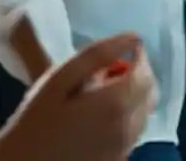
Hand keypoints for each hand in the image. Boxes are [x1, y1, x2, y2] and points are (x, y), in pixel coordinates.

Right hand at [0, 33, 156, 160]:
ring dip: (131, 98)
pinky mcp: (118, 160)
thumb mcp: (60, 78)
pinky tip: (94, 119)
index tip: (116, 54)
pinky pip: (132, 133)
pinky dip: (124, 119)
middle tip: (105, 74)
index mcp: (117, 103)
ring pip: (144, 114)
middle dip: (136, 77)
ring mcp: (125, 148)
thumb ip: (98, 54)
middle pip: (150, 94)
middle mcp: (129, 127)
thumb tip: (133, 38)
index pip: (147, 73)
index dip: (137, 58)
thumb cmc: (35, 120)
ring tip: (96, 97)